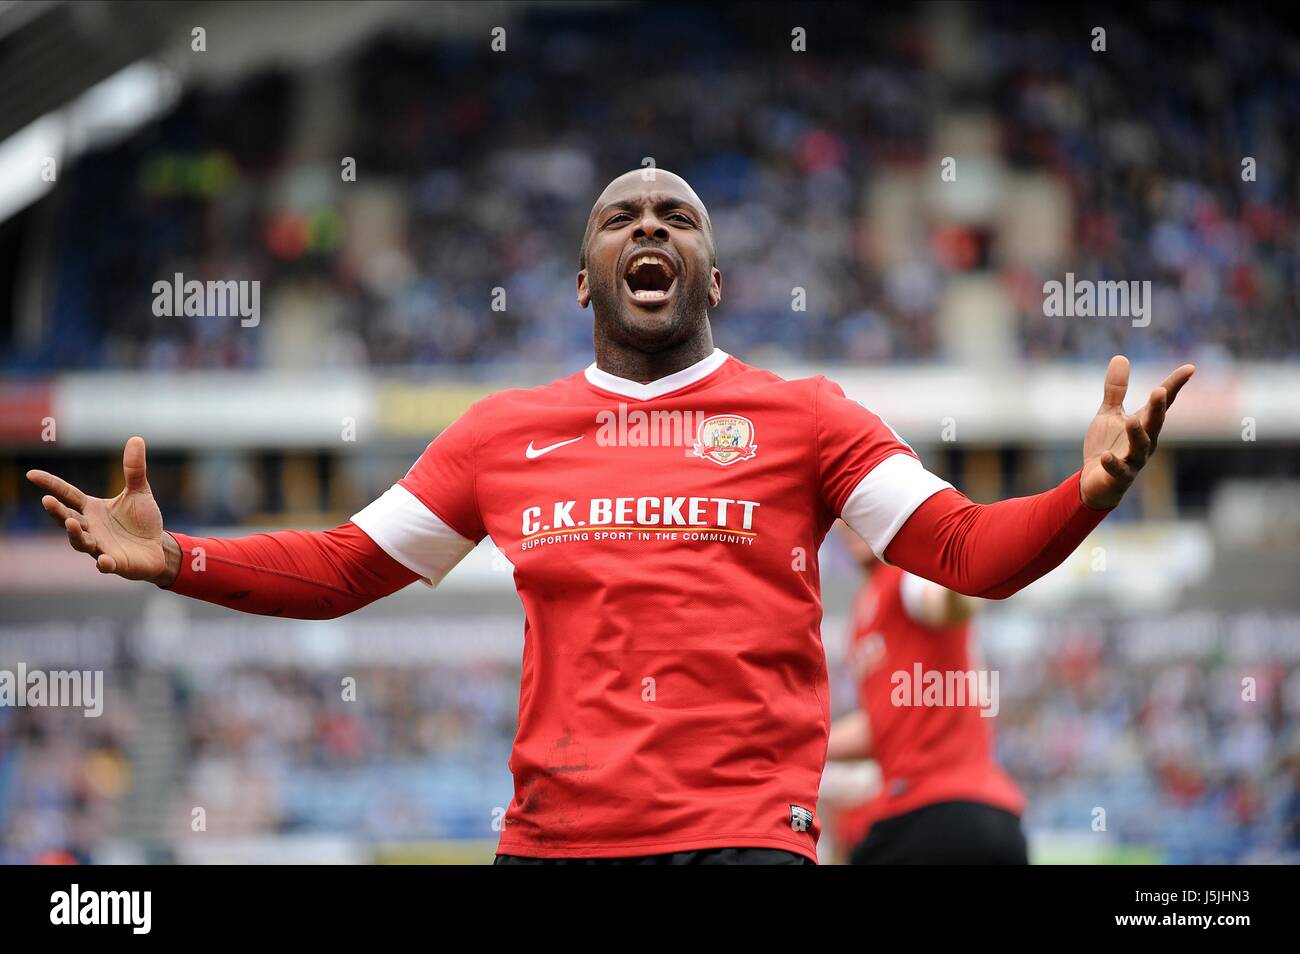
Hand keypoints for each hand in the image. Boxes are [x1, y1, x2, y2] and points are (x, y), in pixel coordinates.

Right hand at [27, 436, 176, 584]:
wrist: (157, 549)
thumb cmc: (142, 521)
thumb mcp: (139, 492)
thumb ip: (134, 470)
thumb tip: (136, 438)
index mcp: (91, 509)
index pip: (67, 494)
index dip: (51, 484)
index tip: (31, 474)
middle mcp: (90, 527)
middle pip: (67, 518)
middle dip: (57, 511)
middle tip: (47, 501)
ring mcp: (100, 547)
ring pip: (80, 542)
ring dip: (75, 534)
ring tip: (71, 523)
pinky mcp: (115, 563)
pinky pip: (105, 565)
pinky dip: (103, 563)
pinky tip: (104, 561)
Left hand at [1079, 356, 1194, 509]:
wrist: (1095, 482)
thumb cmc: (1107, 446)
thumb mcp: (1109, 414)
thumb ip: (1116, 390)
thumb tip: (1120, 357)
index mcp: (1146, 424)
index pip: (1163, 403)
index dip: (1175, 385)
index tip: (1190, 368)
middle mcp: (1146, 442)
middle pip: (1155, 423)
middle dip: (1158, 408)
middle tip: (1159, 390)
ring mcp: (1134, 460)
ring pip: (1140, 447)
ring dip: (1137, 433)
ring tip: (1131, 420)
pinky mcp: (1119, 477)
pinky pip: (1118, 470)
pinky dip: (1113, 463)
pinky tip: (1106, 456)